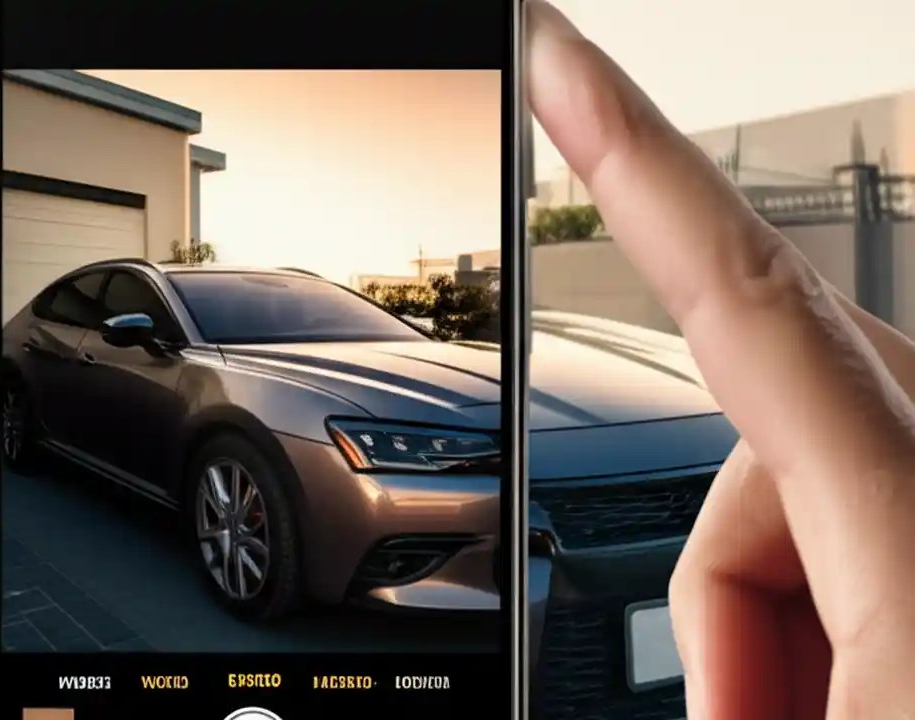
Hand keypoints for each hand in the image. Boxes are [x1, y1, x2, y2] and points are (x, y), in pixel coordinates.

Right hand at [527, 1, 914, 716]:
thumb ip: (715, 657)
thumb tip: (661, 644)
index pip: (744, 297)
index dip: (633, 161)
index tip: (563, 52)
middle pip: (763, 443)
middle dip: (718, 582)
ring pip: (813, 504)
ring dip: (782, 634)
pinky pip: (866, 537)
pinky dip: (828, 633)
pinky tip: (859, 701)